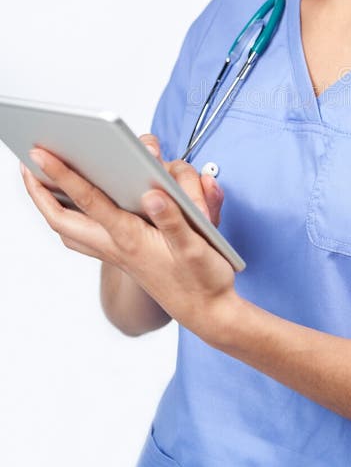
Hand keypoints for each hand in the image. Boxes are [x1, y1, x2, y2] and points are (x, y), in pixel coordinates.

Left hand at [19, 135, 235, 343]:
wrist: (208, 312)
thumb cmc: (204, 279)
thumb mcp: (197, 247)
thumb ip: (175, 220)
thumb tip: (153, 195)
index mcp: (132, 239)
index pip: (90, 200)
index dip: (63, 175)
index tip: (40, 154)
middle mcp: (118, 247)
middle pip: (62, 220)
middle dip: (39, 193)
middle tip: (26, 165)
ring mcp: (117, 254)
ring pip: (69, 231)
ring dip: (51, 207)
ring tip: (40, 182)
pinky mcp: (124, 257)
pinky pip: (84, 238)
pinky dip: (71, 221)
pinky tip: (74, 208)